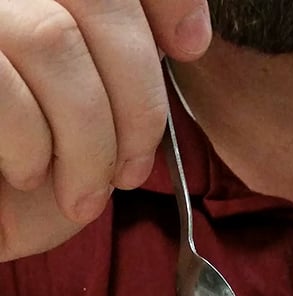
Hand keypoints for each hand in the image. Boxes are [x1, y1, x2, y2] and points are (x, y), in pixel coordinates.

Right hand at [0, 0, 211, 260]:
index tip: (189, 45)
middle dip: (137, 97)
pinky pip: (7, 91)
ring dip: (89, 142)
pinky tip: (26, 175)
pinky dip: (33, 148)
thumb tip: (185, 36)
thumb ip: (123, 78)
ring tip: (81, 194)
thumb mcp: (88, 133)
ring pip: (55, 41)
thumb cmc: (18, 183)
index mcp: (45, 5)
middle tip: (132, 170)